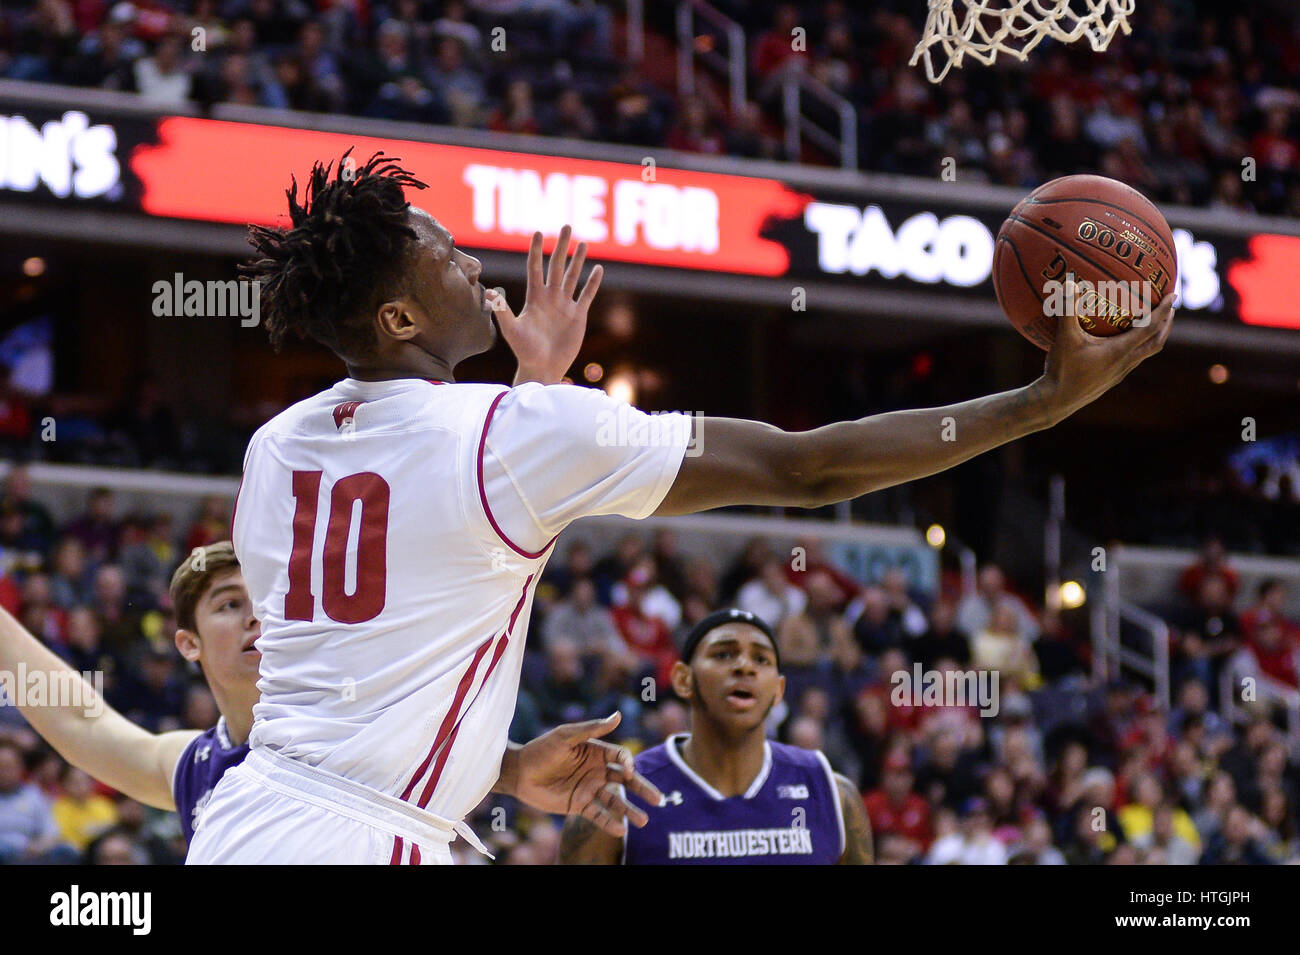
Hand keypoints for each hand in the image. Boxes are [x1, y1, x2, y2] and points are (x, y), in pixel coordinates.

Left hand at [491, 224, 603, 385]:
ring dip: (578, 260)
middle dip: (561, 247)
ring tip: (583, 243)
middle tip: (566, 226)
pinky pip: (586, 295)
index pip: (535, 268)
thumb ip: (503, 312)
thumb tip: (490, 295)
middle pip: (556, 266)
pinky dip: (592, 282)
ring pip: (572, 277)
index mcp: (534, 297)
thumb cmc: (524, 351)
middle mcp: (550, 297)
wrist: (543, 368)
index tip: (538, 232)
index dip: (536, 250)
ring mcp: (564, 305)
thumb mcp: (512, 331)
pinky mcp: (578, 315)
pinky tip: (598, 269)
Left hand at [507, 712, 661, 836]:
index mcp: (596, 751)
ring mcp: (589, 789)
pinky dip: (609, 822)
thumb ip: (592, 728)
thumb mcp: (566, 736)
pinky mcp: (578, 805)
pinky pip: (597, 815)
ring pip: (615, 801)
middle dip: (642, 789)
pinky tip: (621, 830)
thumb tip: (619, 715)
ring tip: (644, 821)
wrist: (519, 772)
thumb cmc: (541, 749)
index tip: (628, 771)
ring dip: (629, 810)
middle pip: (625, 781)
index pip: (620, 757)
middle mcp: (596, 771)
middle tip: (659, 800)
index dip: (628, 764)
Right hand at [1040, 292, 1174, 419]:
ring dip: (1152, 338)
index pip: (1150, 328)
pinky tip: (1119, 343)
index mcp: (1120, 351)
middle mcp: (1125, 363)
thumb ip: (1068, 309)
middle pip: (1156, 343)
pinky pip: (1130, 360)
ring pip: (1144, 354)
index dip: (1164, 311)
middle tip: (1169, 309)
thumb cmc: (1062, 370)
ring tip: (1151, 324)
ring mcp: (1118, 374)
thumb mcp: (1064, 337)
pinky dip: (1134, 347)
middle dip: (1166, 325)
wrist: (1056, 402)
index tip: (1173, 295)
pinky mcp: (1110, 380)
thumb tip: (1070, 282)